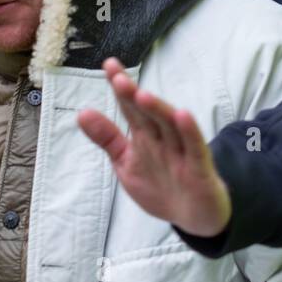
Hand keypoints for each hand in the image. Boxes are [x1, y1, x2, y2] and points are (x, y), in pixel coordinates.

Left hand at [78, 58, 232, 238]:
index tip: (109, 65)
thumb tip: (81, 112)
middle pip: (148, 114)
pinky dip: (188, 132)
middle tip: (119, 79)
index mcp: (145, 136)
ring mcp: (182, 152)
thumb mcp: (127, 163)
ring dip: (158, 111)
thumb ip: (107, 138)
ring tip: (142, 95)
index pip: (130, 108)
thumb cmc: (161, 185)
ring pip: (170, 127)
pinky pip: (194, 147)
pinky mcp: (199, 167)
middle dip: (134, 97)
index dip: (120, 89)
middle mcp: (163, 139)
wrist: (195, 217)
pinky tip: (181, 116)